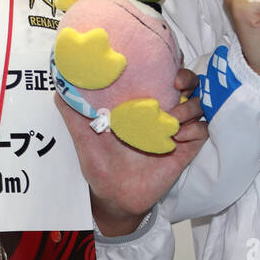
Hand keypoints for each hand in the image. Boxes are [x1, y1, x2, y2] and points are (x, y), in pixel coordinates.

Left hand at [56, 68, 207, 236]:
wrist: (113, 197)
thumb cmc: (100, 165)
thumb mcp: (84, 136)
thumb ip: (73, 113)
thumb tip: (58, 88)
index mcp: (143, 104)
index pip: (164, 75)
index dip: (170, 64)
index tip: (164, 62)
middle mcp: (164, 113)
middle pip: (190, 85)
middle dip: (188, 78)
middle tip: (177, 83)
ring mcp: (177, 131)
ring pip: (199, 106)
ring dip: (190, 106)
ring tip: (173, 118)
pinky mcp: (186, 149)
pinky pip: (201, 132)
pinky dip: (194, 129)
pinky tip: (178, 136)